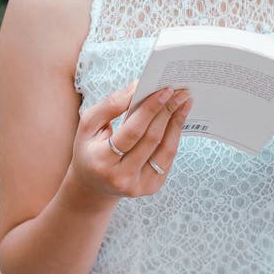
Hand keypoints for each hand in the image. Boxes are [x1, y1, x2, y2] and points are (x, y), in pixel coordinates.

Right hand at [68, 81, 192, 200]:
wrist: (93, 185)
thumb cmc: (90, 148)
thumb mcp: (89, 124)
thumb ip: (111, 104)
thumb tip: (137, 87)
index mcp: (102, 160)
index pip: (132, 132)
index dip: (150, 109)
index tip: (166, 90)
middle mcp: (121, 177)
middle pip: (152, 139)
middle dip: (168, 112)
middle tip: (181, 91)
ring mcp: (139, 185)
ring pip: (165, 150)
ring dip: (177, 123)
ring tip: (185, 102)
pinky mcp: (152, 186)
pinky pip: (168, 158)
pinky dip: (175, 135)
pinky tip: (178, 119)